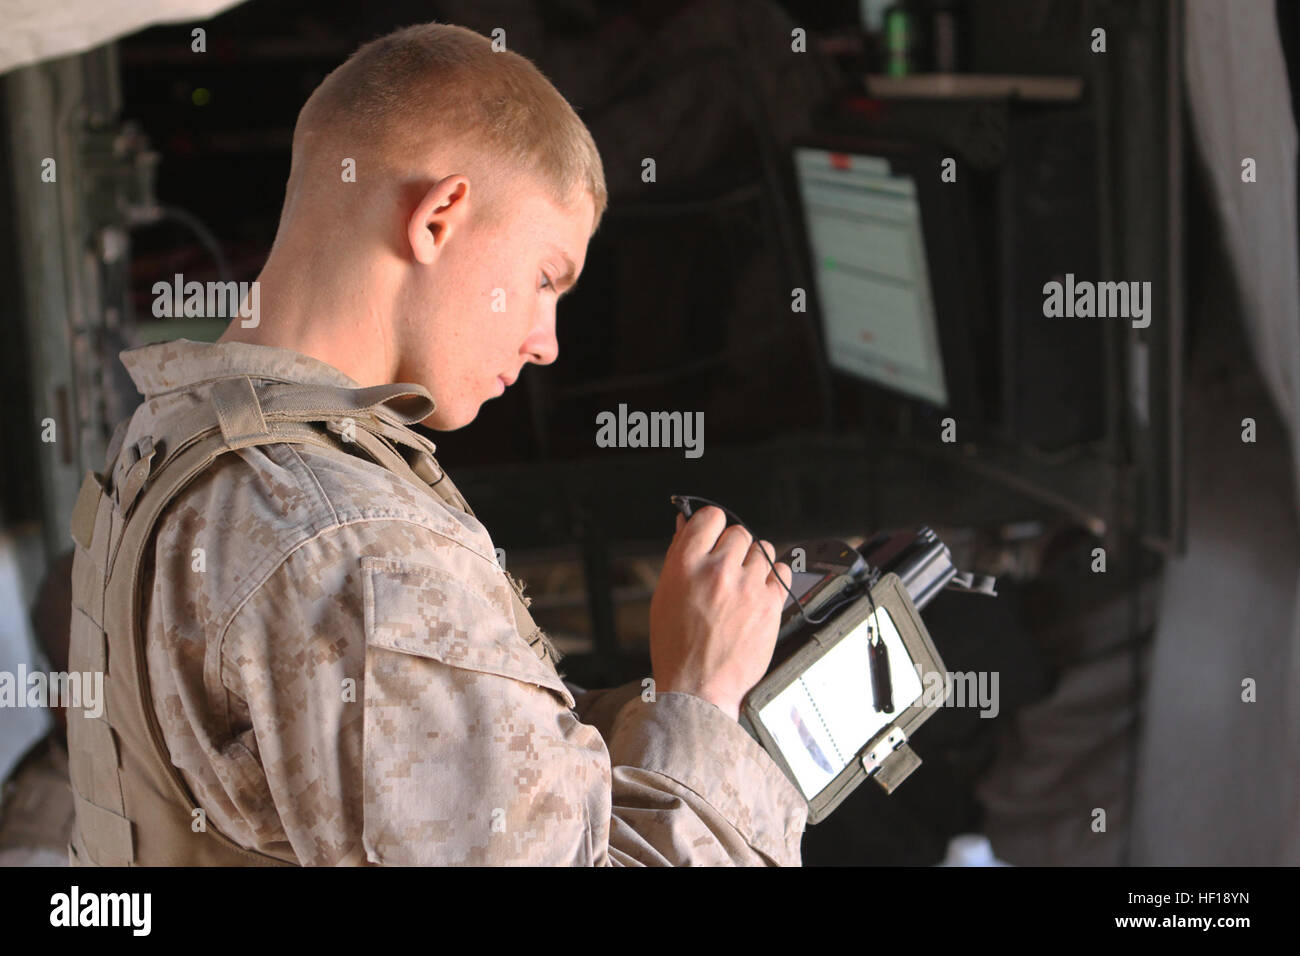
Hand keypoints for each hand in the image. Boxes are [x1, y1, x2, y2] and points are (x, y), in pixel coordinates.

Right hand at [648, 507, 792, 720]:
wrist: (699, 688)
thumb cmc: (677, 646)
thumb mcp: (665, 595)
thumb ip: (678, 555)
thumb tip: (685, 522)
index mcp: (686, 565)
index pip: (710, 517)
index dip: (712, 525)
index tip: (713, 535)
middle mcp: (718, 571)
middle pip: (739, 532)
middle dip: (732, 548)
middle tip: (726, 569)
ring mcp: (747, 588)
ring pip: (762, 549)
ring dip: (753, 561)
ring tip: (743, 583)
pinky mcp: (770, 605)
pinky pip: (781, 570)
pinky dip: (772, 577)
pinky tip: (759, 591)